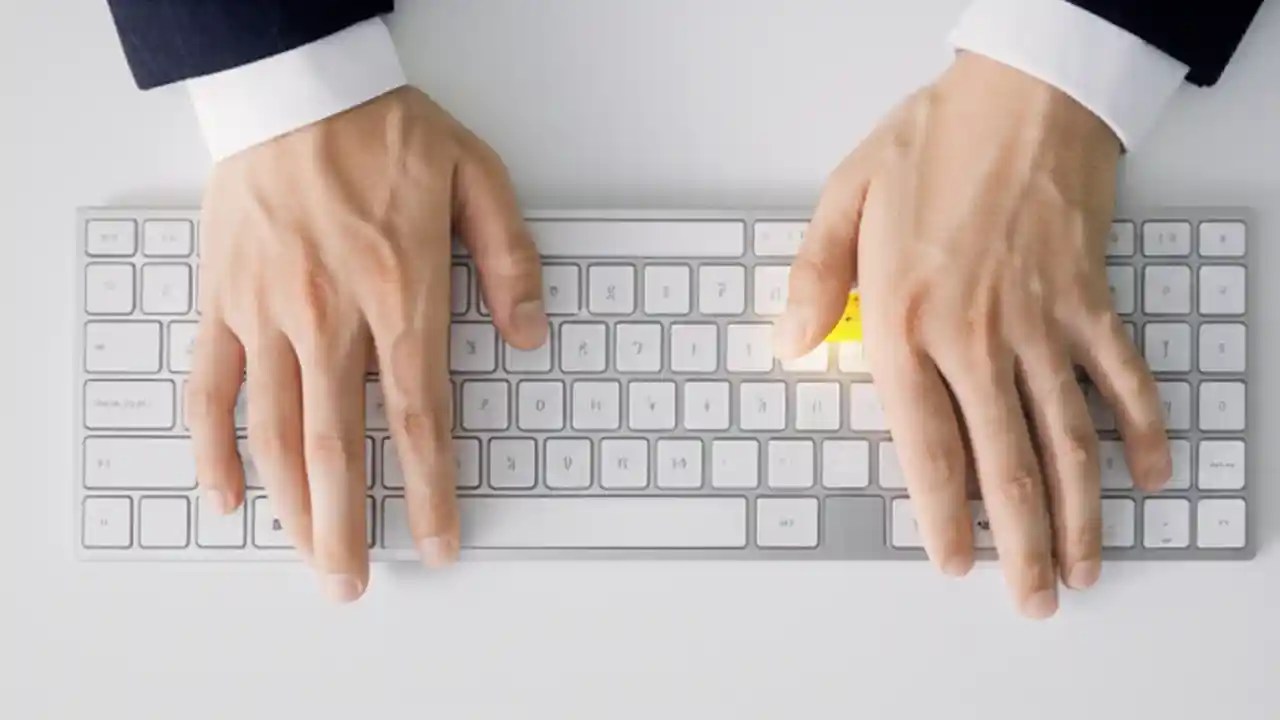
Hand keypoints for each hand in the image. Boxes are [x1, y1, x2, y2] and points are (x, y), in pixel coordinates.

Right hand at [187, 87, 546, 600]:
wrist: (298, 85)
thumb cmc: (385, 129)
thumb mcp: (478, 178)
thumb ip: (509, 262)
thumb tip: (530, 336)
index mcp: (399, 294)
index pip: (417, 419)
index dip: (430, 491)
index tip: (438, 540)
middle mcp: (330, 314)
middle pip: (338, 445)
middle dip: (349, 524)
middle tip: (353, 582)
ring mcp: (267, 311)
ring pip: (273, 430)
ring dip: (290, 504)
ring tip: (307, 556)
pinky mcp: (223, 298)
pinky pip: (208, 386)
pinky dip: (213, 447)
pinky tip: (227, 496)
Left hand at [775, 53, 1170, 617]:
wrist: (1024, 91)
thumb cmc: (934, 142)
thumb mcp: (844, 198)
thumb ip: (812, 281)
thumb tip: (791, 346)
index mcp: (906, 322)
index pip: (926, 445)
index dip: (943, 515)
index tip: (956, 560)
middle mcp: (976, 336)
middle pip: (1006, 463)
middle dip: (1021, 542)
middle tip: (1030, 596)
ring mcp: (1042, 323)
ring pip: (1069, 439)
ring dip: (1081, 513)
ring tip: (1083, 567)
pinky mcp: (1091, 301)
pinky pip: (1123, 380)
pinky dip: (1141, 429)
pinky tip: (1148, 474)